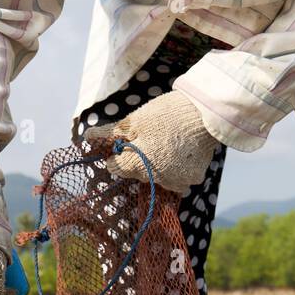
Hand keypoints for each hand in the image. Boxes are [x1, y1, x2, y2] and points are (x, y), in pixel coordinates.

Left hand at [84, 90, 219, 194]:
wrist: (208, 112)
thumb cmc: (167, 114)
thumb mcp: (135, 120)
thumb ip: (110, 133)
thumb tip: (86, 136)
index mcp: (138, 166)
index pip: (116, 168)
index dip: (118, 154)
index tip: (127, 141)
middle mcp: (157, 180)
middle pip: (138, 173)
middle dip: (140, 158)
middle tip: (152, 137)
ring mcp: (177, 182)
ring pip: (159, 177)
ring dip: (159, 165)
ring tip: (168, 143)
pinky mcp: (195, 179)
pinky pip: (179, 177)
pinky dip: (177, 167)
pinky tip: (182, 150)